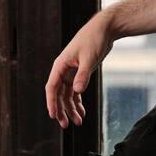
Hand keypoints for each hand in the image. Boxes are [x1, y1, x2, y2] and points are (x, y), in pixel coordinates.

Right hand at [44, 14, 115, 128]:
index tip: (53, 116)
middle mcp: (63, 70)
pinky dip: (78, 101)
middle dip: (61, 110)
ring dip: (71, 108)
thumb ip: (83, 75)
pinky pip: (76, 91)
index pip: (52, 87)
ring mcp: (71, 72)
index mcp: (60, 65)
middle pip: (58, 94)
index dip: (51, 103)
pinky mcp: (80, 73)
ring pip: (67, 95)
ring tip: (78, 122)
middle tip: (66, 125)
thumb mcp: (89, 58)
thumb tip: (77, 91)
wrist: (103, 29)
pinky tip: (82, 112)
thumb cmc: (93, 40)